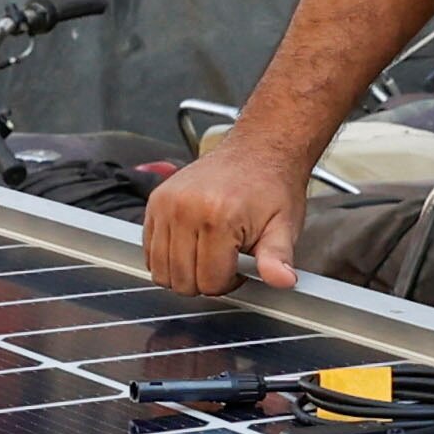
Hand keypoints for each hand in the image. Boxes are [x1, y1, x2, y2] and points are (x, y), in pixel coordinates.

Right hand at [142, 141, 311, 297]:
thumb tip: (283, 280)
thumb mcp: (284, 226)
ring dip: (185, 272)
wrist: (258, 150)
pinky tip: (192, 245)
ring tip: (209, 253)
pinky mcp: (155, 202)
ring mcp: (166, 204)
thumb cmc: (271, 187)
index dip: (229, 283)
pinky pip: (149, 251)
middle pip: (183, 280)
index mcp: (219, 217)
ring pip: (161, 270)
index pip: (210, 282)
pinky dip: (168, 258)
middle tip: (226, 261)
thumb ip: (278, 258)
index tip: (241, 268)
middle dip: (206, 280)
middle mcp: (186, 209)